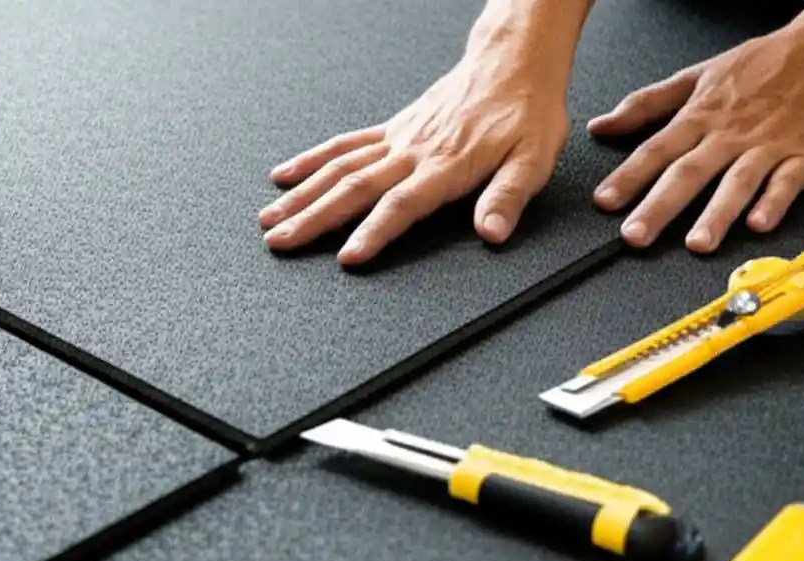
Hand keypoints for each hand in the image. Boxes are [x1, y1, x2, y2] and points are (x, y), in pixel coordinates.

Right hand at [259, 20, 574, 264]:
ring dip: (302, 194)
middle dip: (314, 219)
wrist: (513, 61)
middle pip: (354, 188)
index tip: (347, 257)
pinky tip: (285, 175)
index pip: (402, 204)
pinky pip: (344, 144)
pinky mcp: (393, 127)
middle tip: (281, 243)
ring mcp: (398, 138)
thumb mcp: (533, 159)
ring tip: (270, 220)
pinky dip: (311, 160)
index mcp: (446, 164)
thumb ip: (508, 197)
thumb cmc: (526, 112)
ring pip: (340, 167)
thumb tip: (493, 232)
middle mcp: (414, 150)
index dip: (374, 232)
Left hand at [588, 26, 803, 252]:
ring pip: (737, 182)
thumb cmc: (764, 66)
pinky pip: (787, 182)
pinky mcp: (803, 157)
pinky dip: (774, 203)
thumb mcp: (697, 76)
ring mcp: (767, 146)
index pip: (656, 149)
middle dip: (659, 206)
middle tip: (635, 235)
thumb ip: (646, 104)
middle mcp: (729, 134)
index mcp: (701, 116)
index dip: (628, 176)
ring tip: (698, 243)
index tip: (604, 201)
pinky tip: (760, 224)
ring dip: (716, 213)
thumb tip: (601, 125)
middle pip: (688, 172)